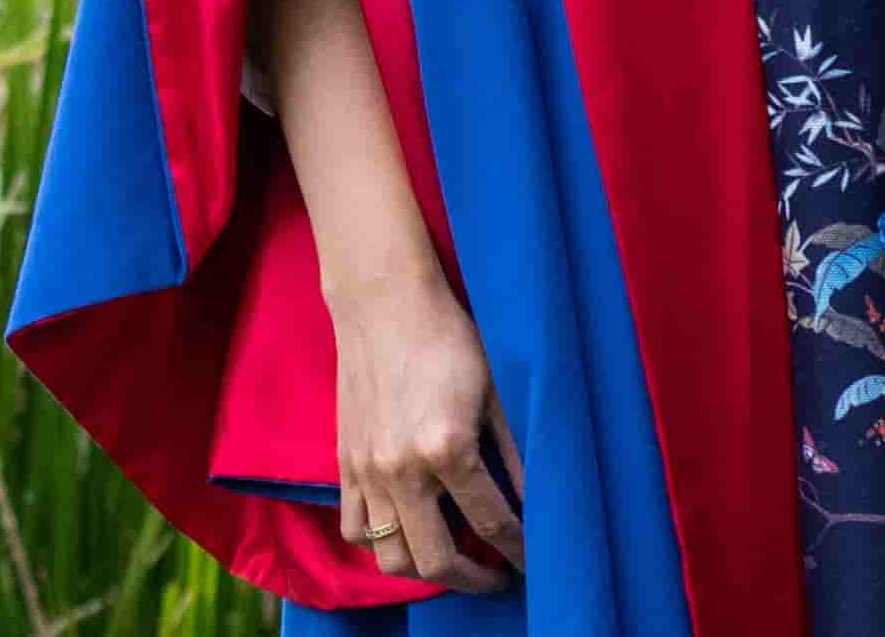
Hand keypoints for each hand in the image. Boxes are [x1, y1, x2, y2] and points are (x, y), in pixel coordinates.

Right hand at [328, 266, 524, 591]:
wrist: (384, 305)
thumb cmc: (448, 338)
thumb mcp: (496, 392)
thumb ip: (516, 453)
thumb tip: (539, 501)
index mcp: (446, 449)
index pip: (491, 523)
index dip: (518, 550)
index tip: (531, 561)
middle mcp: (401, 471)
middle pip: (435, 560)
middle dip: (472, 579)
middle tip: (496, 574)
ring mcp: (367, 472)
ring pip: (389, 556)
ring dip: (423, 567)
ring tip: (452, 558)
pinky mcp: (345, 465)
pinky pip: (354, 528)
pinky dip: (380, 542)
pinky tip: (408, 529)